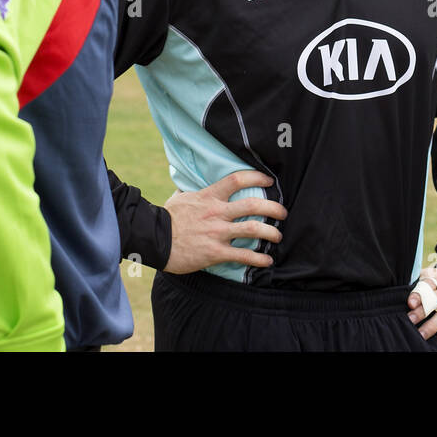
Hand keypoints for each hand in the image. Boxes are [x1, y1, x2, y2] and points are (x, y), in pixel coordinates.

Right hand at [163, 170, 288, 273]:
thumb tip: (193, 185)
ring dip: (270, 232)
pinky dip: (258, 258)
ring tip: (278, 236)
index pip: (236, 180)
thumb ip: (194, 193)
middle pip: (252, 205)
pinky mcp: (215, 252)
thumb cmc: (166, 218)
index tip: (268, 179)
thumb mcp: (180, 198)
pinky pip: (242, 255)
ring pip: (252, 229)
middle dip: (273, 208)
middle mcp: (216, 213)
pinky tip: (267, 260)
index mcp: (209, 197)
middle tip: (282, 212)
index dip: (256, 176)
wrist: (154, 239)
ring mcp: (217, 232)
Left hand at [408, 267, 436, 344]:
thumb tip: (400, 289)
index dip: (419, 294)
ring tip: (420, 335)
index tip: (410, 303)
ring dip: (432, 326)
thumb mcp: (434, 276)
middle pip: (435, 300)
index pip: (428, 284)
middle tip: (410, 319)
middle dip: (422, 311)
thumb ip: (419, 281)